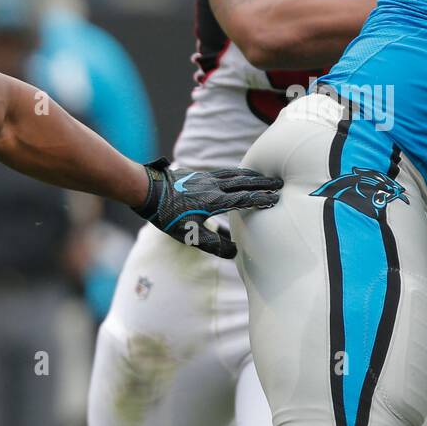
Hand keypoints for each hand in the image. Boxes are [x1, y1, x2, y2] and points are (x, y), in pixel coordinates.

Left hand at [133, 158, 280, 258]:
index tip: (276, 199)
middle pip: (243, 182)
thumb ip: (212, 244)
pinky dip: (236, 173)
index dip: (261, 199)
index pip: (244, 198)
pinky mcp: (198, 175)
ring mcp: (205, 178)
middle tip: (278, 183)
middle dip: (262, 183)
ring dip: (250, 175)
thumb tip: (234, 253)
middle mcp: (213, 186)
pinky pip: (223, 172)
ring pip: (234, 174)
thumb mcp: (189, 235)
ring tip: (263, 176)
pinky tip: (236, 174)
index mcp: (215, 200)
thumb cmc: (167, 214)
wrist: (147, 191)